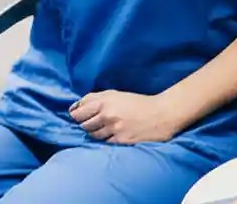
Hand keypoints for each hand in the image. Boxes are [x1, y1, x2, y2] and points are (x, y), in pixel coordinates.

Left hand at [69, 90, 185, 144]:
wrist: (162, 114)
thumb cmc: (138, 103)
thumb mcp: (115, 94)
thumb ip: (94, 98)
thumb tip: (74, 108)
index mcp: (105, 101)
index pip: (78, 113)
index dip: (77, 116)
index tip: (80, 117)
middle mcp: (107, 114)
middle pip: (84, 125)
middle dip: (87, 124)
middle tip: (97, 123)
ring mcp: (114, 129)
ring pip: (93, 135)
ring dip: (97, 133)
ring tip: (108, 129)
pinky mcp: (121, 141)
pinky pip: (105, 143)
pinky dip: (107, 140)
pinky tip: (115, 135)